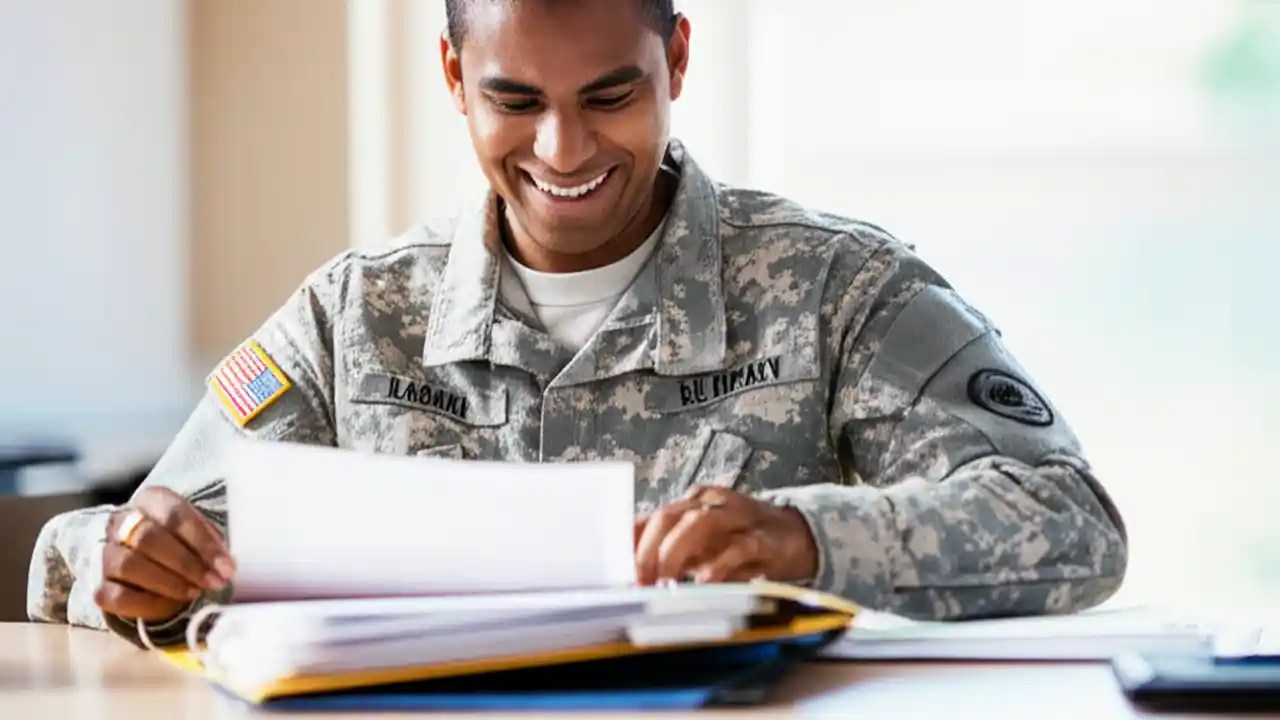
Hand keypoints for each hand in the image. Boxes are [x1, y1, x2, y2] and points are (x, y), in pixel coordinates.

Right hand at [97, 487, 234, 621]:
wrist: (137, 552)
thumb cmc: (177, 538)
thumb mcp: (195, 529)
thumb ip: (208, 542)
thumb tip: (226, 566)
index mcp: (151, 500)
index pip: (175, 515)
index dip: (203, 543)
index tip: (227, 567)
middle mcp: (122, 521)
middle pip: (149, 538)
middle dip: (187, 564)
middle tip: (213, 582)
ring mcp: (106, 552)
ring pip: (130, 565)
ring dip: (168, 582)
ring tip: (194, 592)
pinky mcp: (98, 584)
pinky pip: (117, 596)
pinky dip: (148, 603)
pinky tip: (171, 605)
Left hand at [633, 485, 817, 585]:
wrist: (797, 536)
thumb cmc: (741, 539)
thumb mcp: (703, 542)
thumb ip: (671, 550)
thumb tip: (631, 570)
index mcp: (693, 503)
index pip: (653, 517)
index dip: (631, 542)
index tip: (615, 570)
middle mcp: (712, 504)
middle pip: (670, 516)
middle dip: (648, 550)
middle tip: (638, 581)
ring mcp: (739, 519)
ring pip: (700, 523)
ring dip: (675, 553)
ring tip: (663, 581)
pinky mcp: (764, 540)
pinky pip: (739, 548)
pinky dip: (719, 565)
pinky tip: (704, 581)